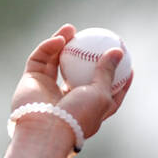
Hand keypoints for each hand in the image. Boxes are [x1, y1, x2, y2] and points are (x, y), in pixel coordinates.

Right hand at [10, 24, 133, 143]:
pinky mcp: (32, 81)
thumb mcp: (101, 95)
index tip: (126, 62)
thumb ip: (108, 73)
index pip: (106, 92)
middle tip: (95, 38)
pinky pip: (41, 59)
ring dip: (63, 43)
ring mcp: (49, 90)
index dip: (116, 77)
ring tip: (72, 28)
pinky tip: (60, 38)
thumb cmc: (78, 116)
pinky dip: (49, 48)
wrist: (45, 129)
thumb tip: (118, 51)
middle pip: (78, 73)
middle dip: (85, 55)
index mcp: (89, 110)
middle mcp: (69, 100)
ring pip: (56, 61)